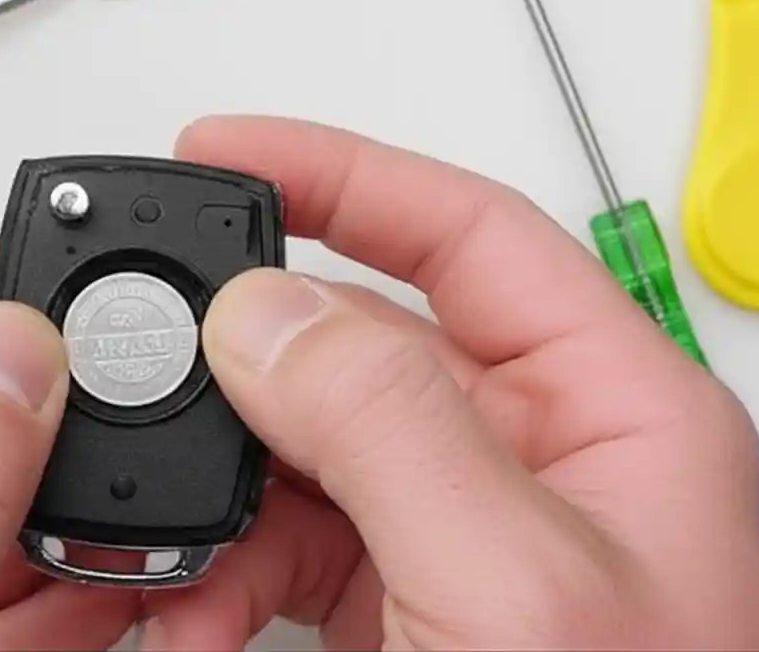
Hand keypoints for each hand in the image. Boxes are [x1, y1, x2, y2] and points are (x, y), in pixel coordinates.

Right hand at [141, 116, 758, 649]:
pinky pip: (284, 548)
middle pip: (358, 345)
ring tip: (172, 559)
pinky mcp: (402, 603)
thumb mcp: (514, 590)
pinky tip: (198, 623)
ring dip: (216, 499)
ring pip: (301, 454)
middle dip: (242, 367)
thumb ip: (391, 428)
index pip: (466, 235)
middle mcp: (532, 461)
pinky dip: (221, 579)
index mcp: (608, 415)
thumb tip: (270, 315)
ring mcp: (458, 535)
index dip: (343, 174)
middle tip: (150, 369)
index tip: (224, 154)